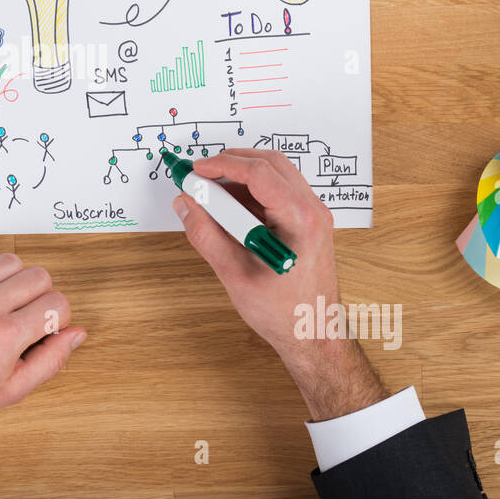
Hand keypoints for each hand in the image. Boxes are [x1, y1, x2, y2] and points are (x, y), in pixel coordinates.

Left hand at [0, 251, 85, 449]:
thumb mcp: (11, 390)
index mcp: (6, 335)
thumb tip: (76, 334)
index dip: (58, 318)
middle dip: (41, 296)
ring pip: (10, 260)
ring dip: (14, 279)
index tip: (44, 330)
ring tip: (3, 304)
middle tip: (25, 318)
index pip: (57, 303)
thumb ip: (51, 360)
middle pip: (39, 276)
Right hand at [173, 150, 386, 420]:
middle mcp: (312, 211)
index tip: (196, 171)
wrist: (314, 335)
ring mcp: (313, 215)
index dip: (222, 166)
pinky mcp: (308, 223)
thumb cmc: (285, 313)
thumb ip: (206, 235)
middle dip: (231, 163)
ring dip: (241, 176)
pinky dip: (253, 191)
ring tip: (211, 194)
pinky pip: (279, 191)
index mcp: (300, 220)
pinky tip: (230, 210)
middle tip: (199, 176)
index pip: (258, 173)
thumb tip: (186, 205)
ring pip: (276, 174)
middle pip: (270, 163)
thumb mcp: (235, 274)